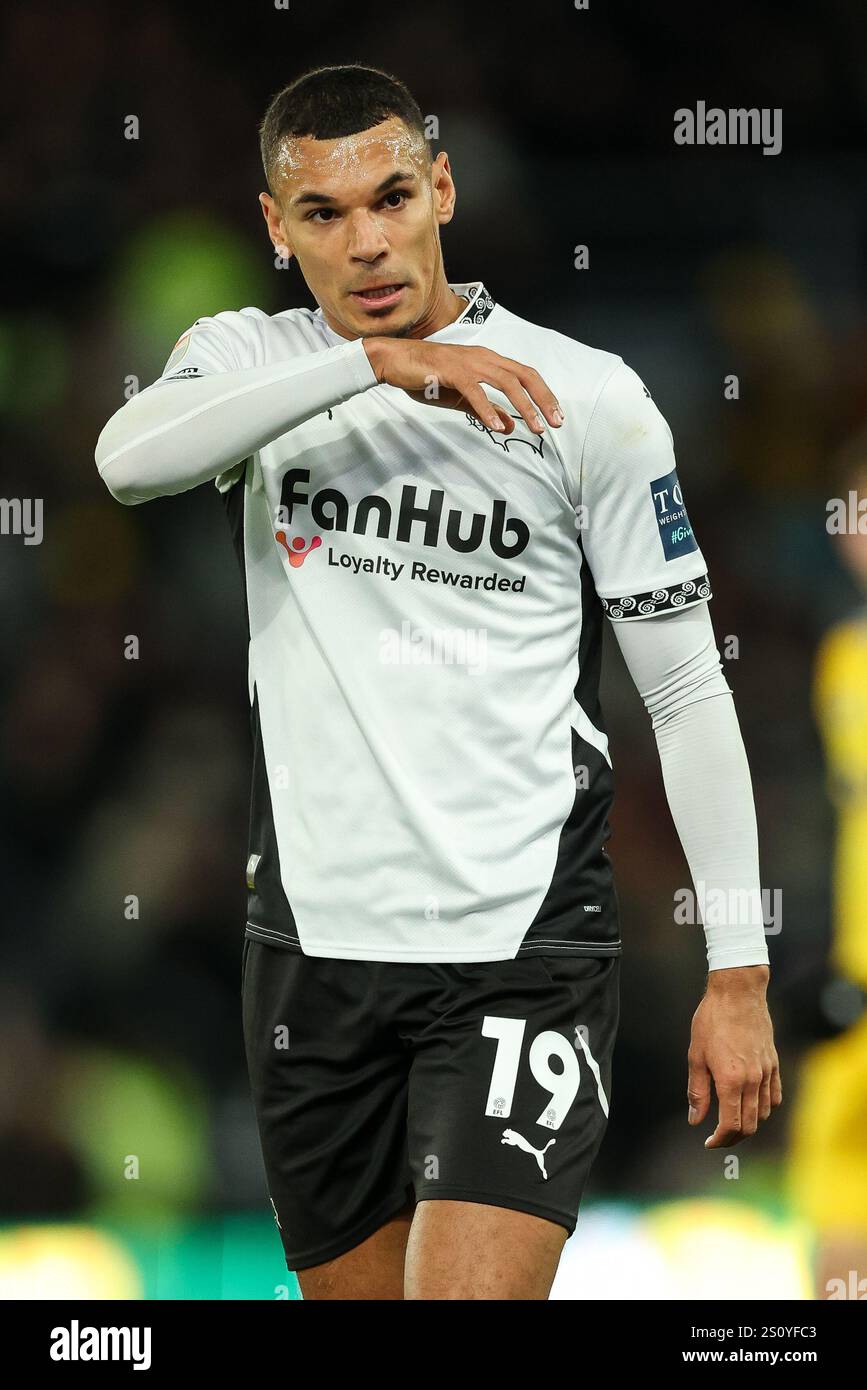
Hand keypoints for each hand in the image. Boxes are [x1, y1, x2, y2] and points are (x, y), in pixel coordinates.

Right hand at [362, 337, 563, 436]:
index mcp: (489, 361)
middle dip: (543, 400)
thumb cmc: (427, 377)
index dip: (543, 395)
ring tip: (536, 427)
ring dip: (524, 406)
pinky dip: (488, 409)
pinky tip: (497, 426)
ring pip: (506, 382)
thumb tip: (511, 426)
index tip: (556, 416)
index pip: (525, 376)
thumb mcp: (462, 399)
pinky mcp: (452, 371)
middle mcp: (484, 358)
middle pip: (524, 376)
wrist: (395, 361)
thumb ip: (487, 411)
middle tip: (556, 424)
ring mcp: (469, 363)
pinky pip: (475, 391)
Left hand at [687, 965, 781, 1147]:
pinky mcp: (774, 1063)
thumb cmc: (712, 1021)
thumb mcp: (696, 1056)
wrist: (738, 993)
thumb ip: (697, 1091)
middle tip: (718, 1137)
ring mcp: (766, 1072)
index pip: (731, 1125)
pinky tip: (751, 1104)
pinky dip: (765, 1107)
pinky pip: (775, 1096)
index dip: (720, 1140)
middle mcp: (753, 1081)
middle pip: (750, 1125)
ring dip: (749, 1124)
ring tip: (732, 1121)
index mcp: (731, 1081)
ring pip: (764, 1113)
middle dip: (733, 1137)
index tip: (708, 1142)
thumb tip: (695, 1120)